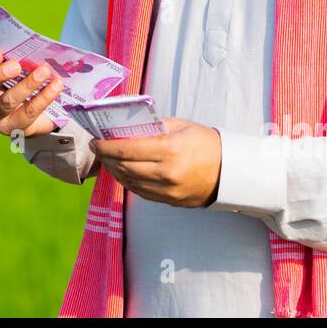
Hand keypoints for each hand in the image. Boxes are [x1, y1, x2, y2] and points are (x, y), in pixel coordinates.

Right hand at [0, 47, 64, 138]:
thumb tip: (33, 47)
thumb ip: (18, 57)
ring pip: (6, 102)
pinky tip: (56, 85)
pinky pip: (28, 113)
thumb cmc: (22, 80)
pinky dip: (44, 97)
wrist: (37, 112)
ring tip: (43, 72)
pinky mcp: (13, 128)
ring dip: (26, 85)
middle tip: (17, 66)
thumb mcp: (18, 68)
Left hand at [89, 117, 221, 207]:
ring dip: (114, 170)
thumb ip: (153, 126)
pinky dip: (127, 181)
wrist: (229, 171)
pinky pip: (139, 192)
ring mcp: (166, 190)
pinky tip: (122, 171)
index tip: (97, 140)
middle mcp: (165, 173)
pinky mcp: (168, 201)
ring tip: (107, 159)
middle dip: (106, 157)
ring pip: (129, 181)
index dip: (107, 146)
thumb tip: (126, 127)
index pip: (127, 149)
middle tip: (98, 148)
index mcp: (169, 150)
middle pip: (124, 166)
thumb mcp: (181, 126)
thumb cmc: (206, 143)